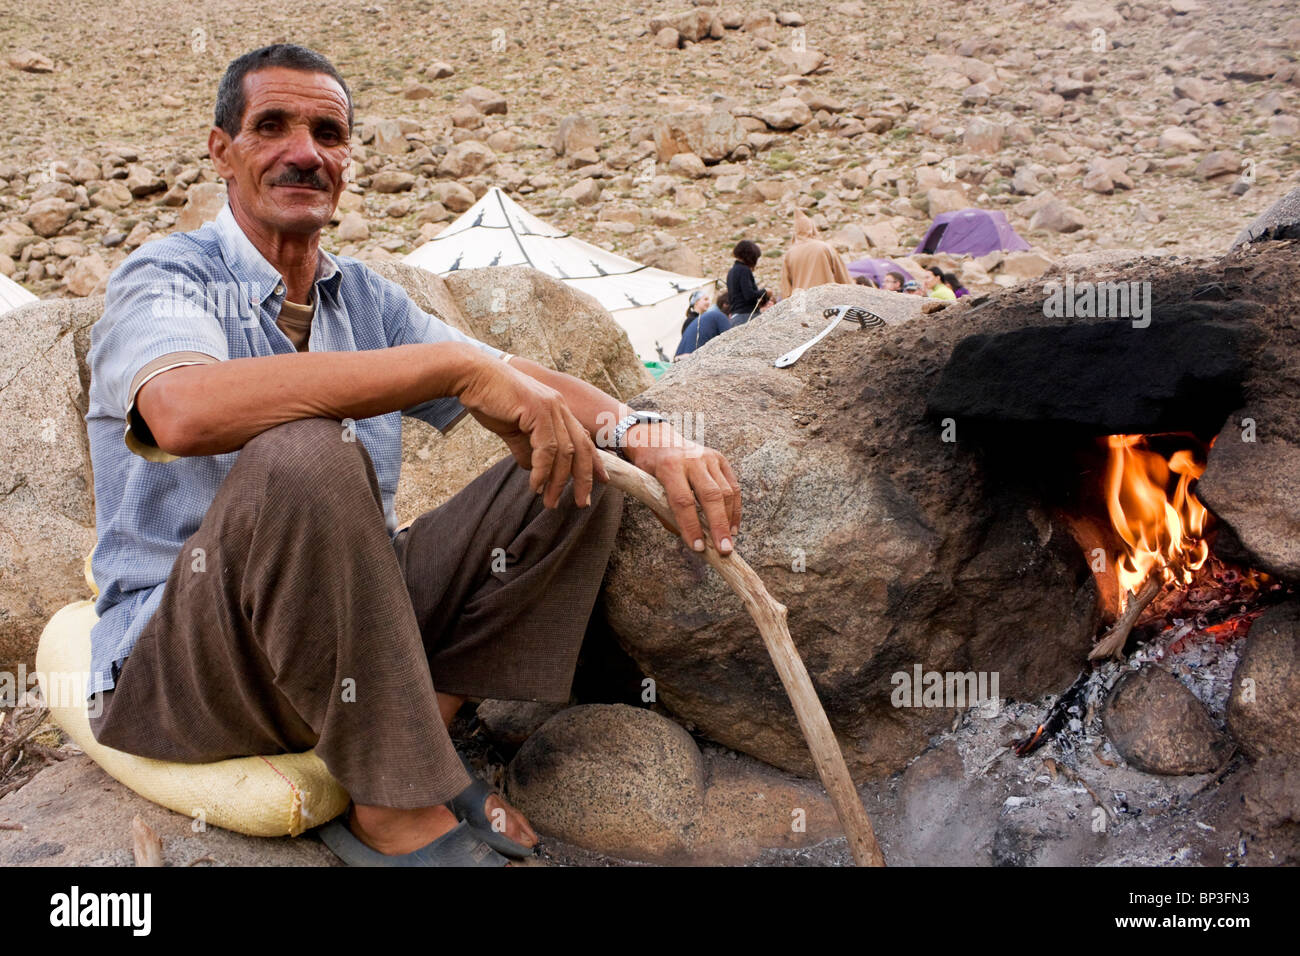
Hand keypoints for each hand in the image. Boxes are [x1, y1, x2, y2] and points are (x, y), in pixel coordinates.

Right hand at [456, 354, 605, 507]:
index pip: (582, 439)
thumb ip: (526, 448)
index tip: (602, 482)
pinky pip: (547, 448)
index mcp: (557, 409)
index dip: (594, 462)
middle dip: (584, 479)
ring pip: (565, 452)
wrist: (472, 377)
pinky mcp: (538, 410)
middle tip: (582, 503)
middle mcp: (559, 407)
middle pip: (581, 448)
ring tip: (550, 501)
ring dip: (558, 481)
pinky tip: (535, 485)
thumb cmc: (490, 400)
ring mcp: (550, 407)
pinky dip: (542, 471)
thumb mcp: (513, 430)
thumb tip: (532, 470)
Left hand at [626, 424, 741, 555]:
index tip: (698, 548)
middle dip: (718, 525)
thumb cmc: (650, 468)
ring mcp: (709, 457)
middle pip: (710, 495)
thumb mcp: (647, 487)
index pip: (682, 500)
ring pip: (726, 491)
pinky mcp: (720, 459)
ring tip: (728, 542)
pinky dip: (735, 509)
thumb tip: (685, 537)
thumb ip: (664, 511)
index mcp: (669, 467)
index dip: (691, 526)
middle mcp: (692, 460)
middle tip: (724, 550)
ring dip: (728, 520)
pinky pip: (733, 486)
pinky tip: (733, 527)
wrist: (657, 438)